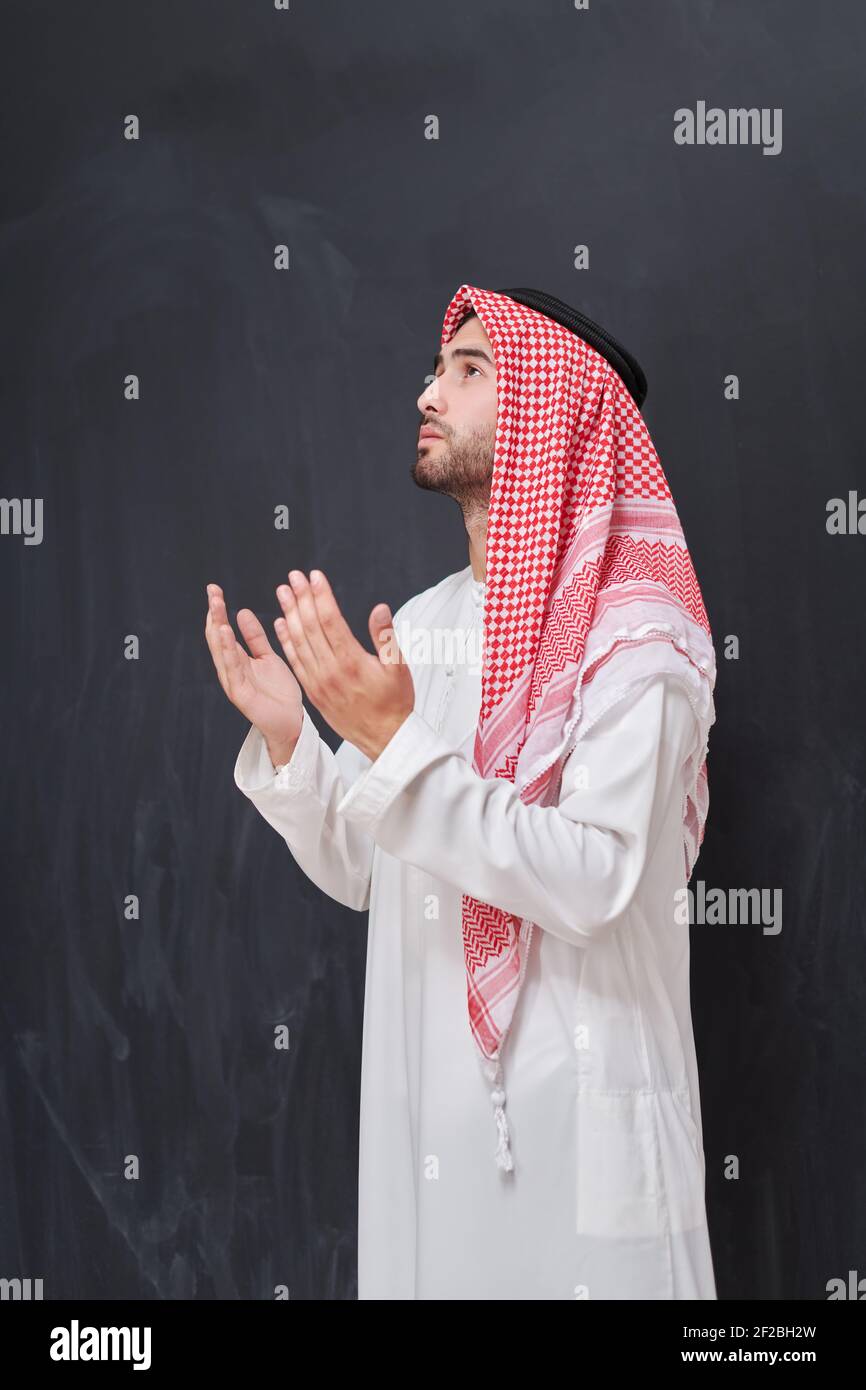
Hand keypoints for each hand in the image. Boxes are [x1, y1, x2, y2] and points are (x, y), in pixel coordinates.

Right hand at [204, 583, 303, 764]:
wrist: (291, 722)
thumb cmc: (279, 693)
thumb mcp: (268, 657)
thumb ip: (255, 638)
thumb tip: (241, 612)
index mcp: (237, 660)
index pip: (222, 631)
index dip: (218, 610)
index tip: (214, 589)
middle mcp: (231, 670)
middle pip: (217, 638)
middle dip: (214, 615)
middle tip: (212, 592)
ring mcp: (234, 682)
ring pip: (221, 652)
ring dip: (218, 629)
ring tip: (216, 608)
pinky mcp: (241, 694)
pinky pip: (232, 669)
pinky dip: (227, 651)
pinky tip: (225, 633)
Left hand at [274, 569, 414, 761]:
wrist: (384, 739)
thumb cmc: (395, 702)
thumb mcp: (399, 668)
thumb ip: (386, 637)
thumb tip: (379, 608)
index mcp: (352, 663)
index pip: (331, 621)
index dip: (321, 596)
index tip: (315, 576)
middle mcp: (331, 671)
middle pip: (311, 627)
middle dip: (302, 599)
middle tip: (294, 577)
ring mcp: (318, 682)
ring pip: (299, 642)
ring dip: (289, 615)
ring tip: (283, 592)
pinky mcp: (312, 692)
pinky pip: (295, 662)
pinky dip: (286, 641)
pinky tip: (281, 623)